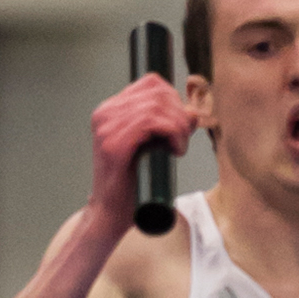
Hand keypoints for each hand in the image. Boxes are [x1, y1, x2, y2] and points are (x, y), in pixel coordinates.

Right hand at [89, 74, 194, 229]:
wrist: (110, 214)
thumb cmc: (132, 185)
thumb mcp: (153, 148)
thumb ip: (168, 127)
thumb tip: (193, 113)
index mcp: (111, 110)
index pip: (152, 83)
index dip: (175, 100)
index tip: (181, 125)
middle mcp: (105, 114)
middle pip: (158, 92)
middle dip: (180, 114)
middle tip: (183, 140)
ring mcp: (106, 127)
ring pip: (157, 106)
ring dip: (178, 126)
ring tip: (178, 148)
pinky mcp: (113, 144)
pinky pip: (151, 122)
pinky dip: (171, 133)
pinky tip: (175, 150)